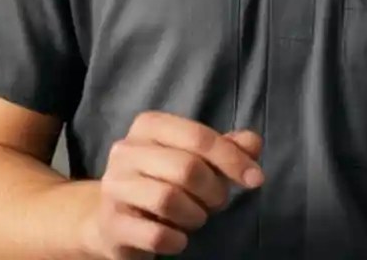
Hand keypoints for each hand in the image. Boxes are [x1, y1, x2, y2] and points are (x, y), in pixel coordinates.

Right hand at [81, 112, 264, 258]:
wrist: (113, 218)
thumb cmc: (164, 180)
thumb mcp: (198, 158)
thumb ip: (228, 147)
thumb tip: (252, 142)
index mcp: (149, 126)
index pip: (199, 137)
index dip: (233, 159)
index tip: (256, 179)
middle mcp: (126, 151)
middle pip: (187, 168)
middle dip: (214, 191)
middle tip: (217, 203)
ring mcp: (114, 187)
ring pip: (169, 200)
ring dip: (196, 215)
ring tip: (195, 218)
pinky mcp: (111, 224)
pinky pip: (156, 235)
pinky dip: (178, 240)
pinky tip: (178, 238)